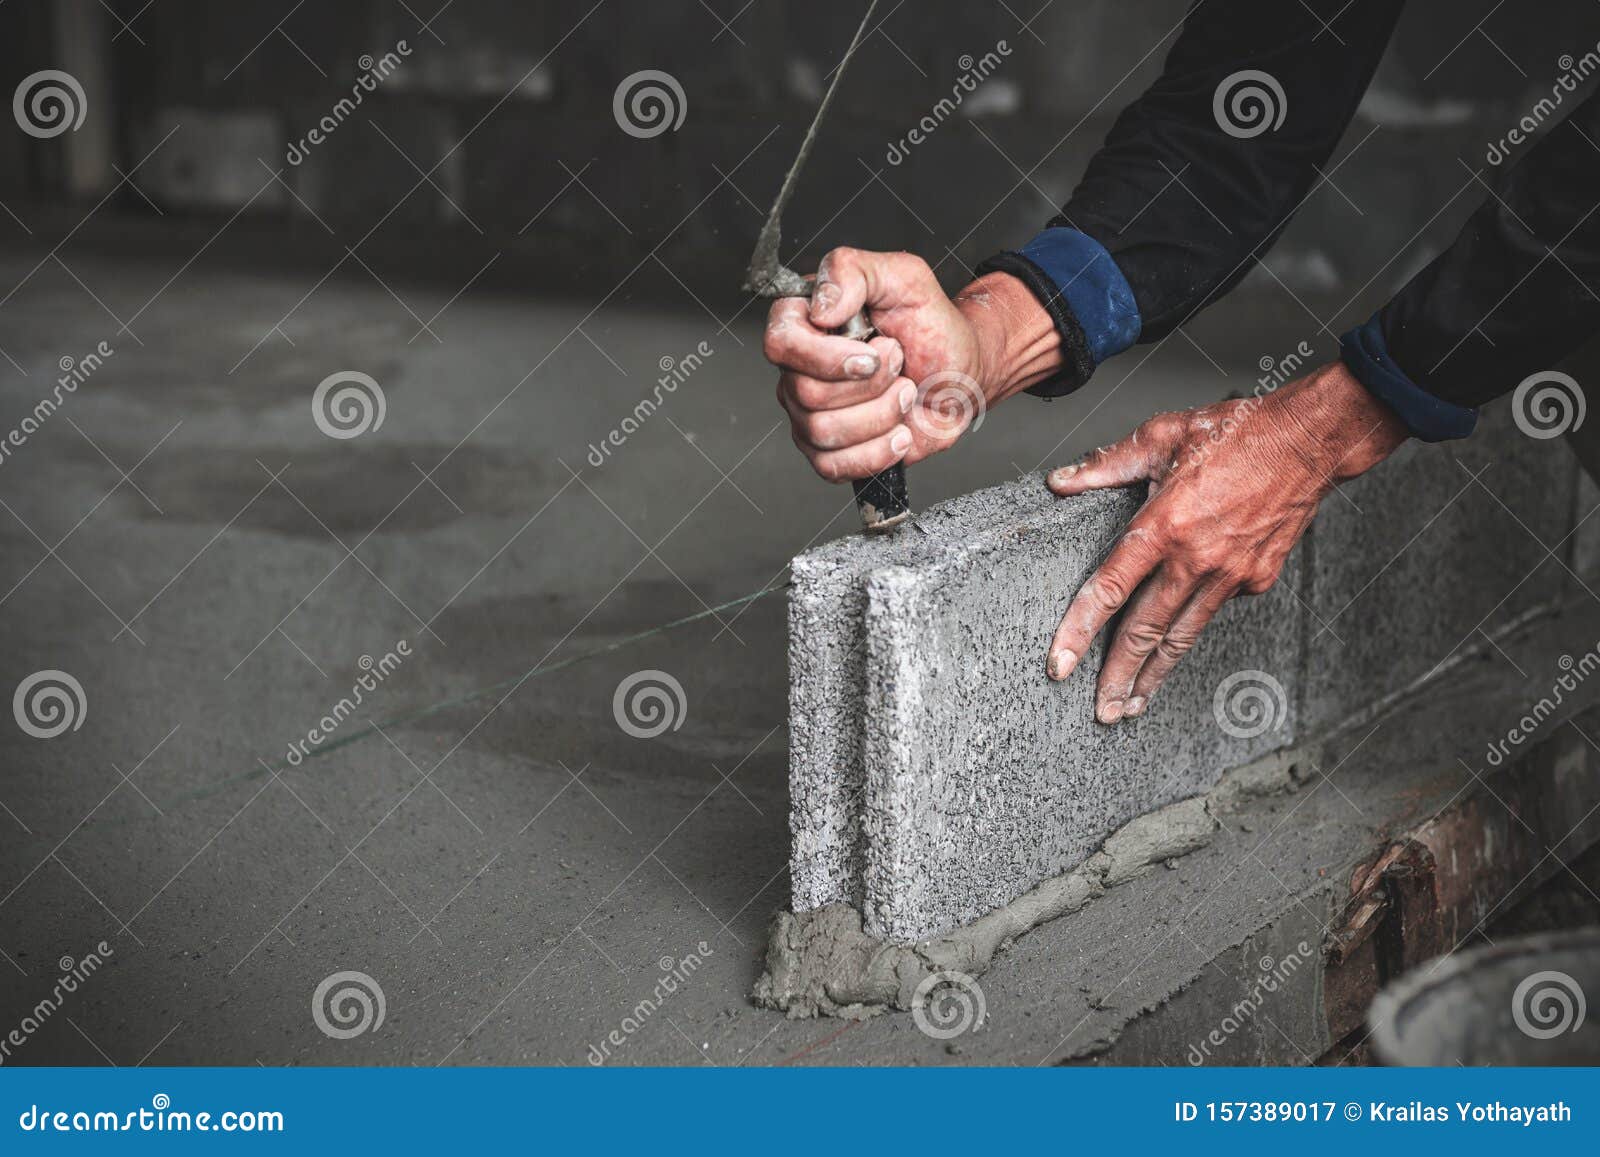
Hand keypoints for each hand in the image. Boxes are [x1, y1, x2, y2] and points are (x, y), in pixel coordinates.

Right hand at [763, 249, 1040, 480]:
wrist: (962, 375)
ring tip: (905, 392)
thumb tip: (820, 306)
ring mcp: (808, 414)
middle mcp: (798, 369)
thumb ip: (855, 270)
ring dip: (881, 413)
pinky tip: (900, 431)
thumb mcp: (905, 278)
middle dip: (871, 383)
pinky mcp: (828, 452)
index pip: (780, 342)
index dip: (826, 356)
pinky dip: (878, 451)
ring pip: (823, 431)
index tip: (874, 351)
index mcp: (806, 322)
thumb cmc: (932, 327)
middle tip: (900, 363)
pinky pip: (833, 466)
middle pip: (806, 393)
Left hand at [1044, 361, 1408, 722]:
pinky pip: (1214, 608)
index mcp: (1165, 524)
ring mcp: (1231, 574)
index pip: (1110, 589)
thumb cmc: (1239, 431)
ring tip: (1132, 706)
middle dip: (1119, 677)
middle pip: (1146, 631)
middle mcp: (1196, 558)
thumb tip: (1061, 482)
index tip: (1059, 665)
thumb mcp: (1162, 435)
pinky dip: (1192, 622)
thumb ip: (1107, 465)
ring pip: (1182, 636)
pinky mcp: (1257, 579)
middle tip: (1101, 711)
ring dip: (1155, 675)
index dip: (1080, 631)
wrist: (1311, 440)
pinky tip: (1179, 633)